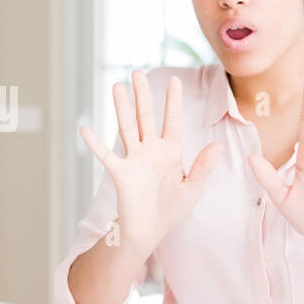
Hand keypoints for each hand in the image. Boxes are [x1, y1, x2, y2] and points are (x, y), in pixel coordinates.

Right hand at [79, 70, 223, 257]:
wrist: (150, 231)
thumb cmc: (172, 210)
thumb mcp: (193, 188)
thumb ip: (203, 166)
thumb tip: (218, 144)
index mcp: (170, 152)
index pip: (172, 121)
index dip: (173, 101)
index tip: (174, 80)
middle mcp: (150, 151)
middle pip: (145, 116)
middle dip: (142, 95)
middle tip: (137, 73)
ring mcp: (134, 159)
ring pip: (127, 127)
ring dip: (121, 107)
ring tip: (116, 86)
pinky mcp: (120, 173)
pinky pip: (106, 155)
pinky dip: (95, 143)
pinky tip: (85, 129)